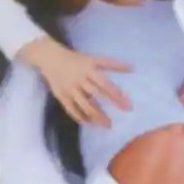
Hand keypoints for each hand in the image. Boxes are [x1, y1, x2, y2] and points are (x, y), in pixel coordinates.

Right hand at [17, 36, 131, 126]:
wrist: (50, 58)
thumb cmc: (76, 59)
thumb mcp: (94, 59)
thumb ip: (112, 65)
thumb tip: (133, 68)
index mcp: (88, 69)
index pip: (104, 84)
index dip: (115, 94)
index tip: (127, 106)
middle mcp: (80, 79)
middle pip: (95, 96)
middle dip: (106, 108)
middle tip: (118, 120)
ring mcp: (70, 88)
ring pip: (84, 105)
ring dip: (96, 116)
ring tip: (107, 125)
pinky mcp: (61, 95)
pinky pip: (71, 109)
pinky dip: (80, 117)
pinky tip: (89, 123)